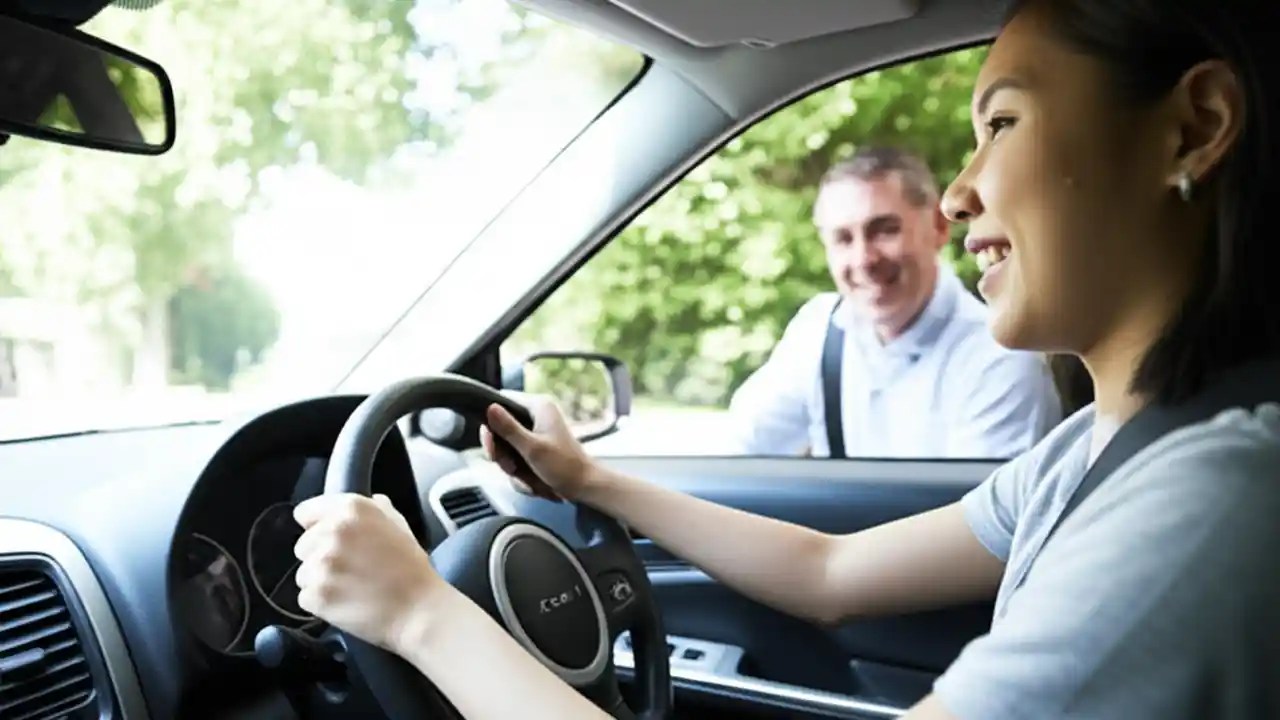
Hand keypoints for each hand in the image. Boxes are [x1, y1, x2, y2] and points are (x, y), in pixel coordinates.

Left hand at [293, 494, 446, 655]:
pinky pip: (305, 597)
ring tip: (350, 588)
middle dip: (320, 556)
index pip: (305, 512)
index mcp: (351, 510)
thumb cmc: (412, 570)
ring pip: (304, 572)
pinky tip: (345, 603)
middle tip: (349, 568)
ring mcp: (321, 564)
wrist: (418, 611)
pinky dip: (321, 603)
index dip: (317, 526)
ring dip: (321, 581)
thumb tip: (372, 500)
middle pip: (303, 545)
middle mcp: (332, 532)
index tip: (330, 539)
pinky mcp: (316, 594)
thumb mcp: (400, 527)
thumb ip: (378, 509)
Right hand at [480, 392, 596, 502]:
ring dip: (512, 468)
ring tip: (527, 478)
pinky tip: (532, 482)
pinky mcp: (536, 450)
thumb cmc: (565, 466)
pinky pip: (516, 461)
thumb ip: (509, 429)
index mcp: (539, 407)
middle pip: (500, 429)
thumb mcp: (532, 448)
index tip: (491, 442)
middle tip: (510, 466)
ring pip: (507, 449)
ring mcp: (536, 434)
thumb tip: (489, 408)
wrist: (585, 487)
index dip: (491, 420)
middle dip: (502, 454)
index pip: (502, 400)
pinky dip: (521, 475)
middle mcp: (536, 416)